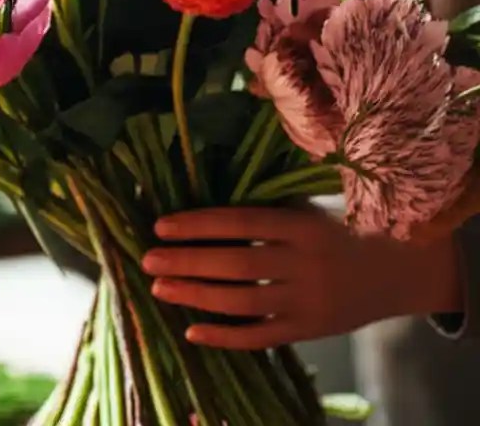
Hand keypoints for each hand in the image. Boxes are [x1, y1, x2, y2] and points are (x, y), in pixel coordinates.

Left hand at [141, 206, 461, 349]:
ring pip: (244, 303)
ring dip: (197, 296)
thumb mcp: (305, 212)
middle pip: (237, 264)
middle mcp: (306, 263)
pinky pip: (261, 337)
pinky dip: (225, 337)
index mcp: (303, 226)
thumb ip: (261, 210)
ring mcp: (309, 300)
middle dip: (188, 262)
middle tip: (147, 260)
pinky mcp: (309, 330)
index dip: (199, 225)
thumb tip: (195, 205)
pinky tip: (191, 330)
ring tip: (159, 288)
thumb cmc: (334, 232)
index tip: (160, 226)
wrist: (396, 271)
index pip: (242, 222)